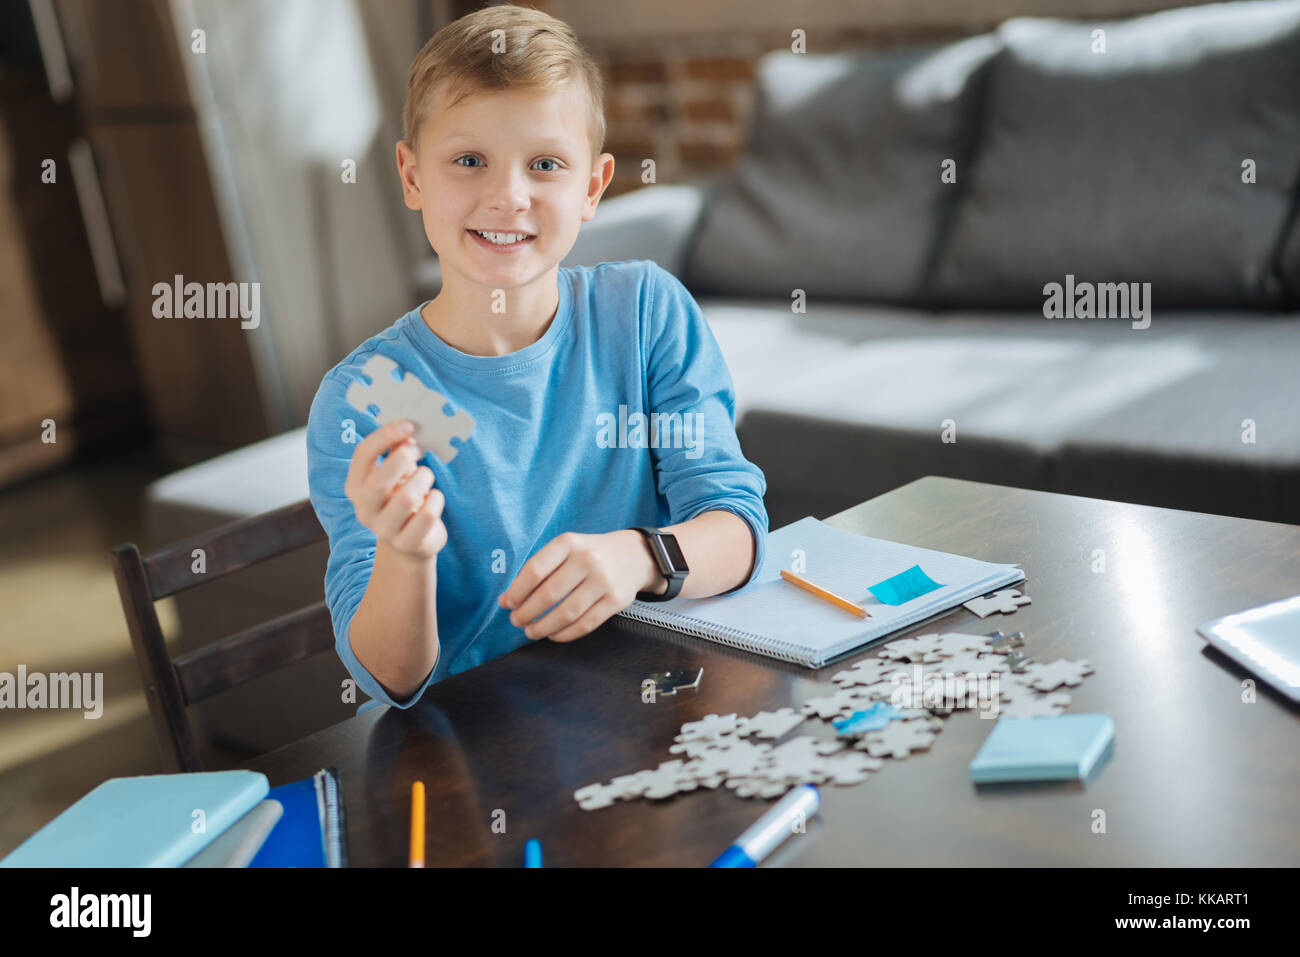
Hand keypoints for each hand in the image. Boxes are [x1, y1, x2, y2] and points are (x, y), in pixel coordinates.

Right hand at [343, 420, 446, 559]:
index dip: (385, 436)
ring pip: (407, 498)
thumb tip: (405, 432)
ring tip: (426, 478)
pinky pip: (427, 515)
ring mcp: (385, 530)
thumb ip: (396, 452)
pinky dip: (436, 500)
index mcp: (355, 487)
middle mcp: (365, 510)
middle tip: (418, 451)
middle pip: (379, 481)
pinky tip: (434, 499)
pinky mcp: (408, 543)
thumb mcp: (395, 475)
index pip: (362, 455)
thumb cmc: (401, 499)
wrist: (409, 544)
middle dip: (403, 460)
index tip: (409, 425)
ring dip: (423, 479)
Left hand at [497, 530, 661, 641]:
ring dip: (543, 627)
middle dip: (527, 613)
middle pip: (548, 595)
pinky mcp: (616, 600)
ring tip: (531, 631)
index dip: (517, 592)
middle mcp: (587, 560)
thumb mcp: (566, 549)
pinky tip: (554, 635)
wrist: (634, 555)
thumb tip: (506, 600)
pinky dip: (565, 634)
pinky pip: (585, 624)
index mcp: (569, 543)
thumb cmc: (590, 554)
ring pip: (566, 613)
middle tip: (516, 621)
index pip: (535, 570)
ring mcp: (604, 581)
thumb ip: (538, 570)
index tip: (507, 604)